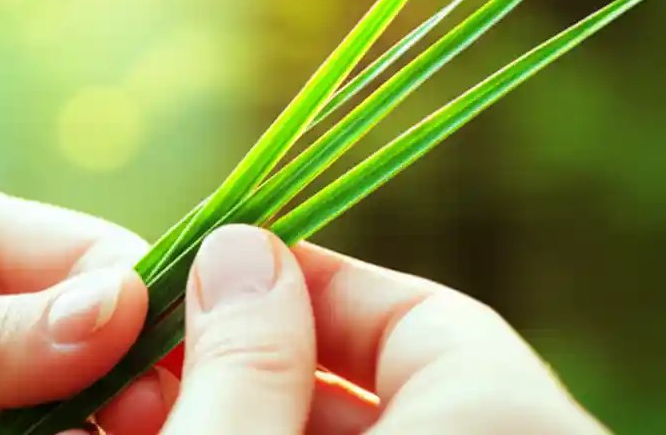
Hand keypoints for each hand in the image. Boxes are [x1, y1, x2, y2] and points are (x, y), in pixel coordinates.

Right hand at [135, 225, 607, 434]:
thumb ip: (244, 358)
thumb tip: (236, 248)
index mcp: (502, 424)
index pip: (419, 315)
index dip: (300, 284)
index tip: (209, 282)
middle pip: (383, 385)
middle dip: (259, 364)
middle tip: (165, 367)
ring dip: (260, 417)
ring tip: (163, 415)